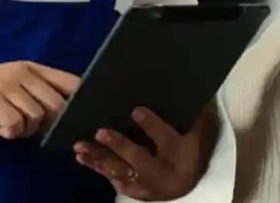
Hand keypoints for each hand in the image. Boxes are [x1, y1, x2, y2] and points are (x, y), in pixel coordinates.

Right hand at [0, 61, 79, 139]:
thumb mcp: (11, 87)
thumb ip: (37, 94)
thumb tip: (69, 114)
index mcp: (30, 67)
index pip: (71, 81)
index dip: (80, 102)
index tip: (75, 117)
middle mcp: (21, 71)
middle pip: (57, 104)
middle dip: (46, 123)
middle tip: (24, 125)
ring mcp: (6, 84)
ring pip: (37, 117)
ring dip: (24, 129)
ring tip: (5, 124)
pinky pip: (16, 125)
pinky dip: (8, 133)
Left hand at [75, 106, 217, 200]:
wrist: (184, 184)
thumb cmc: (189, 150)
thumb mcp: (199, 134)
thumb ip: (197, 115)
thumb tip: (195, 89)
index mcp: (180, 155)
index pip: (166, 140)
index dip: (152, 126)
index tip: (136, 110)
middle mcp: (161, 173)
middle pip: (139, 159)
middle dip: (119, 146)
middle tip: (100, 131)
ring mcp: (144, 184)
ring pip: (119, 170)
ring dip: (99, 157)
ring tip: (80, 145)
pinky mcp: (130, 190)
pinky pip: (111, 178)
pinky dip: (95, 166)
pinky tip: (81, 156)